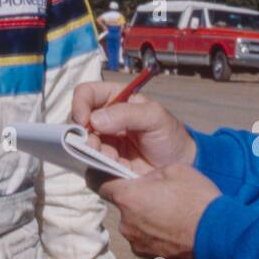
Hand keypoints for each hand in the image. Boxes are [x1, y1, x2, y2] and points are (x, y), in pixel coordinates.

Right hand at [71, 81, 196, 175]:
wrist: (180, 164)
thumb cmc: (170, 135)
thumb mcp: (155, 117)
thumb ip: (127, 113)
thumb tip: (95, 119)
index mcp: (116, 98)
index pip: (87, 93)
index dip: (80, 103)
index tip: (83, 119)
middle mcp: (105, 118)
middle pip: (78, 119)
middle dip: (82, 131)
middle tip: (92, 143)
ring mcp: (104, 140)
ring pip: (82, 142)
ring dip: (90, 149)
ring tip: (109, 156)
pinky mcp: (105, 160)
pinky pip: (91, 161)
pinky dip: (99, 163)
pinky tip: (115, 165)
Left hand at [97, 164, 221, 258]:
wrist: (221, 239)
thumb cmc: (198, 200)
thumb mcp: (175, 170)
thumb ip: (151, 174)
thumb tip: (144, 181)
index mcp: (127, 198)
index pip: (100, 184)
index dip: (106, 177)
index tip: (112, 174)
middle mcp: (126, 224)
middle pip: (123, 206)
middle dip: (136, 200)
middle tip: (160, 195)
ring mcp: (138, 245)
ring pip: (136, 225)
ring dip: (147, 219)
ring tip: (173, 215)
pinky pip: (148, 240)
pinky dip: (157, 235)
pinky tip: (177, 230)